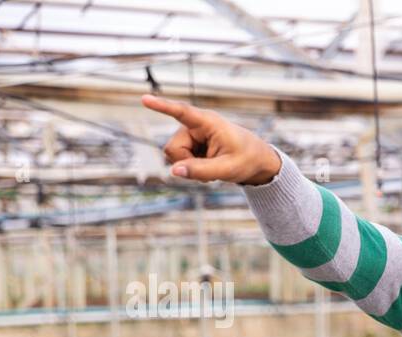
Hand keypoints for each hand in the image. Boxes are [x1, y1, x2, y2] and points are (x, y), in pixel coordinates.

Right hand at [140, 94, 281, 184]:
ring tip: (212, 166)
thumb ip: (201, 171)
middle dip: (185, 163)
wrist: (257, 160)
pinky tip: (208, 165)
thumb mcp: (228, 169)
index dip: (162, 106)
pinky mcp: (191, 143)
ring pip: (174, 155)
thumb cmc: (247, 159)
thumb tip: (173, 171)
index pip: (182, 112)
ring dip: (190, 166)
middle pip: (173, 148)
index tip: (145, 99)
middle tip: (210, 170)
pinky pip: (180, 159)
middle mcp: (196, 125)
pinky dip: (192, 167)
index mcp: (209, 122)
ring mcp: (192, 134)